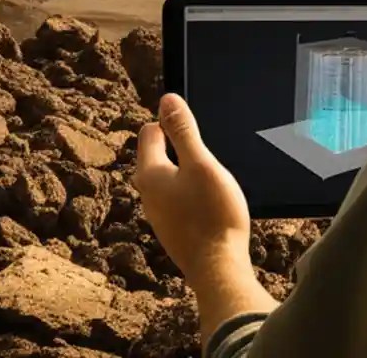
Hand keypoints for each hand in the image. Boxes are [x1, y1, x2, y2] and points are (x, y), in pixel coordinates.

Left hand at [134, 94, 250, 281]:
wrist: (218, 267)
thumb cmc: (212, 213)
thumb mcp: (202, 164)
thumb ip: (184, 131)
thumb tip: (167, 99)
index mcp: (150, 174)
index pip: (149, 133)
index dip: (170, 123)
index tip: (194, 126)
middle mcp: (148, 195)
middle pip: (157, 157)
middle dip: (178, 148)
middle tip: (206, 150)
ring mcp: (159, 215)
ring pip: (168, 181)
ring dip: (186, 173)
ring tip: (212, 176)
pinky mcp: (173, 230)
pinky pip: (177, 201)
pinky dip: (191, 195)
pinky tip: (210, 202)